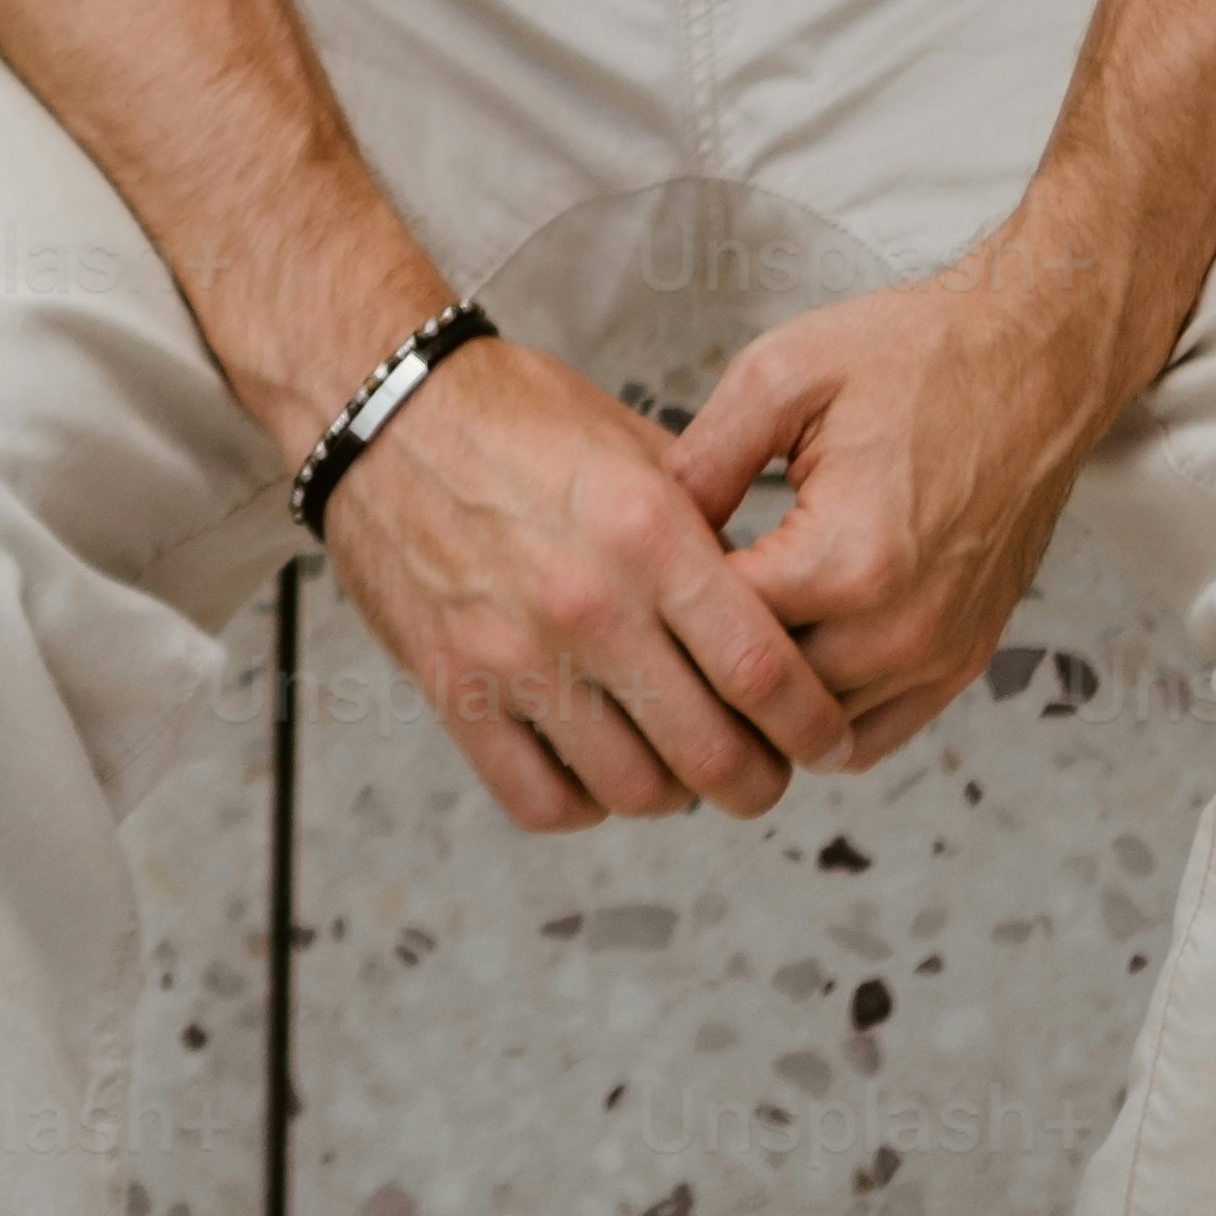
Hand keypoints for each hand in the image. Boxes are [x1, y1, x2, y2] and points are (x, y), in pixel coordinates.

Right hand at [320, 330, 859, 833]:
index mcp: (648, 531)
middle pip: (709, 753)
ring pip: (633, 790)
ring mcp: (516, 655)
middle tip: (769, 773)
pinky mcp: (455, 690)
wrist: (386, 412)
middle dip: (759, 781)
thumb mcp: (636, 446)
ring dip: (676, 795)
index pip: (761, 667)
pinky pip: (541, 799)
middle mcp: (588, 603)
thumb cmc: (519, 417)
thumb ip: (708, 529)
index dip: (812, 724)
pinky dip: (587, 803)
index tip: (830, 741)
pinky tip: (602, 766)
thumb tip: (776, 606)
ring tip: (684, 766)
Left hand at [662, 267, 1118, 768]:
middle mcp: (898, 630)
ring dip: (760, 701)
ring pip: (810, 732)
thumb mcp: (782, 375)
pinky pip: (871, 734)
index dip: (662, 609)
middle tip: (662, 617)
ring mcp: (937, 655)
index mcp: (847, 560)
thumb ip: (702, 461)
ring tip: (718, 638)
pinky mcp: (962, 661)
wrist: (1035, 358)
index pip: (717, 637)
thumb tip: (644, 535)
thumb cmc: (914, 355)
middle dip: (702, 665)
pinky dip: (819, 717)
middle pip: (760, 701)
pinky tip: (786, 661)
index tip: (636, 577)